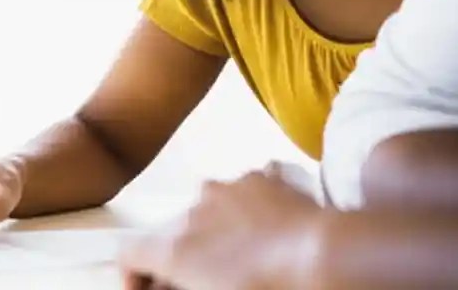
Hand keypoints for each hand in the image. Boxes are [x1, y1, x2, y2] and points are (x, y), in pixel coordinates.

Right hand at [119, 164, 326, 289]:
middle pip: (170, 234)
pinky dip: (248, 213)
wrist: (329, 256)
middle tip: (200, 282)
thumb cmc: (271, 289)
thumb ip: (180, 285)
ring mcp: (226, 189)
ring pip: (206, 211)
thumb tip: (171, 283)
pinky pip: (243, 194)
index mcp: (174, 246)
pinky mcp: (261, 178)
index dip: (133, 277)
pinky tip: (271, 232)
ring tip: (246, 258)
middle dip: (180, 259)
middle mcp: (191, 209)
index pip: (128, 254)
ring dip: (214, 234)